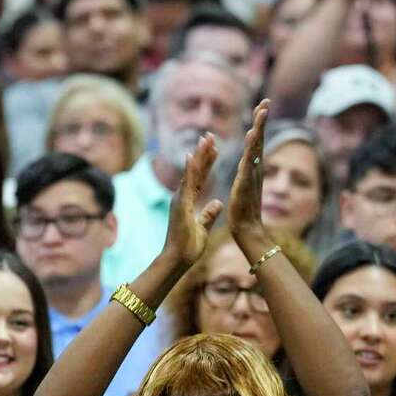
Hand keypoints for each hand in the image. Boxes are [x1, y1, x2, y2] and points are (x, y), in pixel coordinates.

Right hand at [160, 134, 223, 269]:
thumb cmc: (188, 247)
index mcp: (189, 201)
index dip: (207, 163)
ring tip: (206, 139)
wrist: (177, 259)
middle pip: (195, 171)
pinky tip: (192, 156)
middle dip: (203, 153)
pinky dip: (189, 170)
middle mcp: (182, 197)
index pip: (200, 178)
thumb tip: (218, 203)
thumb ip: (209, 214)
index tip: (215, 149)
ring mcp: (180, 199)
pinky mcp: (180, 205)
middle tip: (210, 135)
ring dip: (198, 155)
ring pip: (191, 173)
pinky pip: (186, 184)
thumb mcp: (203, 227)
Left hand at [226, 101, 274, 255]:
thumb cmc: (244, 211)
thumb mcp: (244, 185)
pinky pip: (249, 162)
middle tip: (266, 100)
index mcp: (251, 168)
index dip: (258, 124)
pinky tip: (252, 135)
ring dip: (259, 128)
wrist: (247, 229)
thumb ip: (248, 171)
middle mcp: (255, 168)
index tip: (262, 106)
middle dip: (262, 119)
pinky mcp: (246, 183)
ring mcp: (252, 175)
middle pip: (259, 139)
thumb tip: (251, 158)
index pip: (255, 141)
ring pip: (256, 147)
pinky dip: (251, 148)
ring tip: (262, 110)